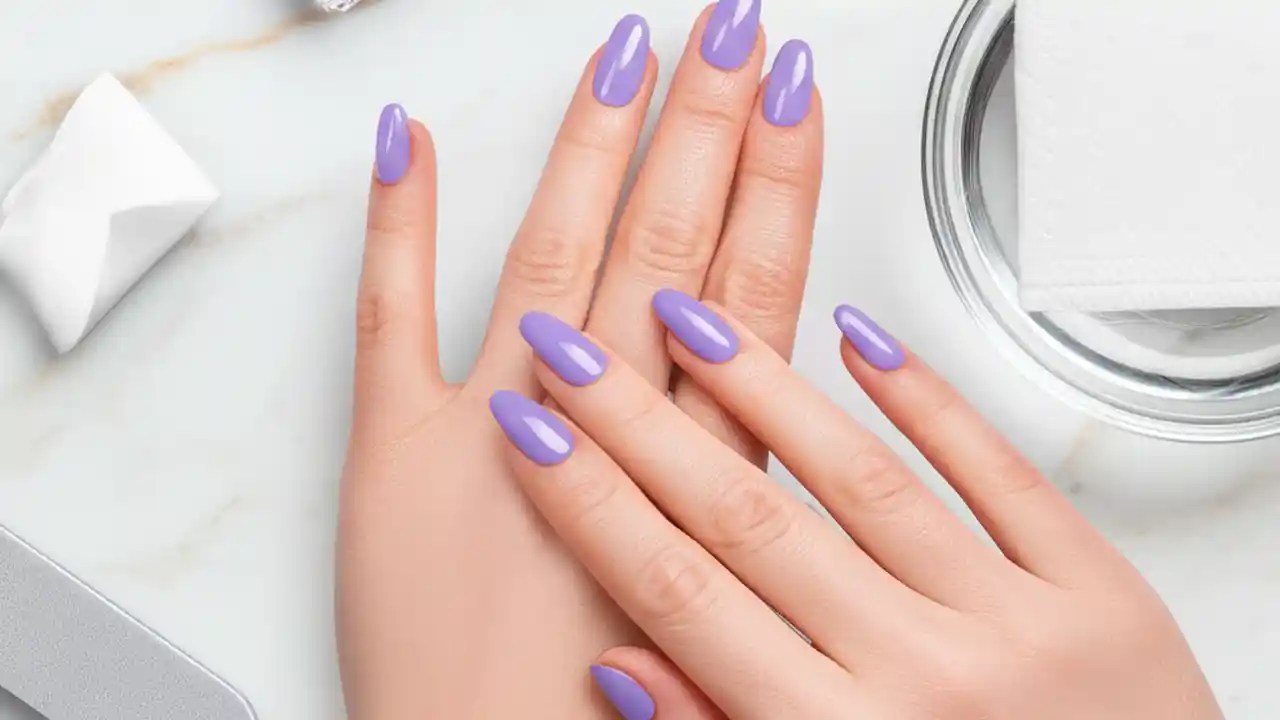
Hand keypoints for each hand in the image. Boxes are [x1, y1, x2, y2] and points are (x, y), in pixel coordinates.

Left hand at [337, 4, 822, 716]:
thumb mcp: (727, 621)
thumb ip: (749, 516)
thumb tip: (787, 438)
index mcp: (692, 474)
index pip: (750, 292)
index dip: (779, 183)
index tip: (799, 99)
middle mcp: (604, 432)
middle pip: (670, 247)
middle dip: (709, 127)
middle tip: (735, 30)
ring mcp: (496, 431)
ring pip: (559, 256)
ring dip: (594, 146)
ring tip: (628, 56)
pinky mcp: (396, 458)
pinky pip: (391, 318)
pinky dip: (397, 224)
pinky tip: (407, 141)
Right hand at [491, 294, 1222, 719]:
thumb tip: (620, 663)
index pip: (683, 598)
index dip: (593, 506)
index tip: (534, 431)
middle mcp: (920, 677)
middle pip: (748, 521)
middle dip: (641, 423)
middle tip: (572, 344)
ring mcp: (1013, 625)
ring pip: (859, 480)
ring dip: (762, 387)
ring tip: (686, 314)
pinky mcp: (1095, 591)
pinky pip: (999, 475)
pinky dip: (927, 399)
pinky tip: (860, 339)